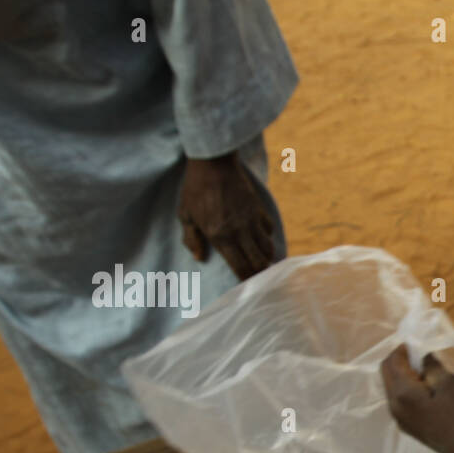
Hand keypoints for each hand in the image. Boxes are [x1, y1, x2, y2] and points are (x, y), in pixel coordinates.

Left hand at [178, 152, 275, 280]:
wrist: (213, 162)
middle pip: (258, 262)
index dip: (244, 280)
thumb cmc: (195, 189)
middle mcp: (239, 232)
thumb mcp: (185, 215)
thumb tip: (199, 258)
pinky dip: (266, 238)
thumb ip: (191, 238)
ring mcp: (251, 220)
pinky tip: (261, 240)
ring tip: (262, 264)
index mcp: (220, 236)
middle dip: (260, 274)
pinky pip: (268, 230)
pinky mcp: (258, 210)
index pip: (239, 266)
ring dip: (266, 258)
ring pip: (267, 249)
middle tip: (258, 280)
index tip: (245, 289)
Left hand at [381, 345, 453, 452]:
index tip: (419, 343)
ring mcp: (400, 419)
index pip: (391, 361)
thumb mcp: (449, 383)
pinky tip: (429, 390)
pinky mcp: (409, 427)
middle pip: (387, 374)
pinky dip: (409, 389)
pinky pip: (401, 401)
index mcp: (401, 393)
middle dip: (401, 361)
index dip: (403, 348)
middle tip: (423, 355)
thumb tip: (421, 357)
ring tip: (429, 372)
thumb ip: (430, 365)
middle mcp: (394, 407)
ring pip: (393, 388)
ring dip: (405, 375)